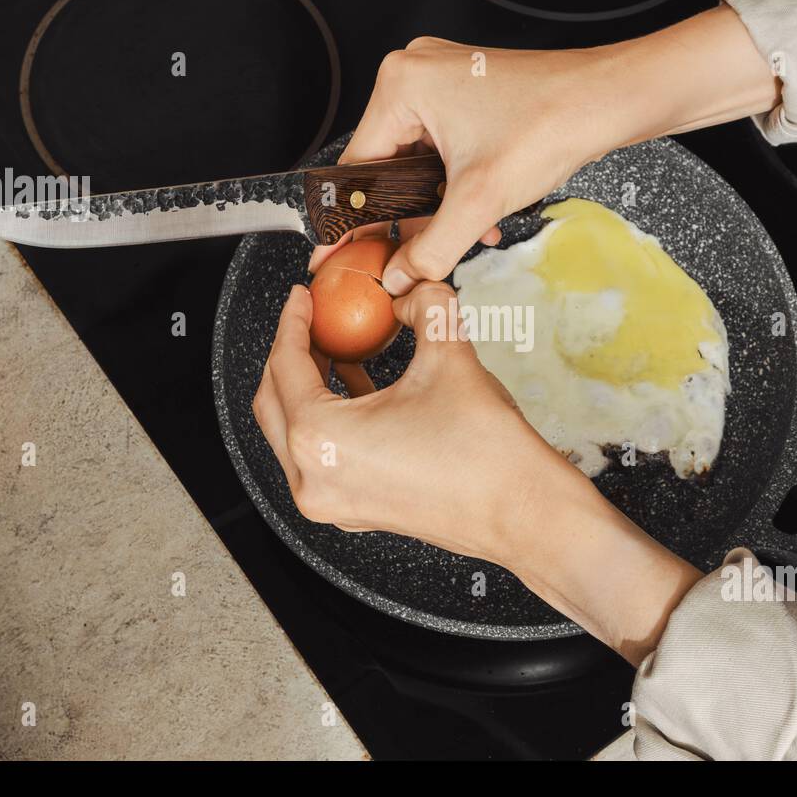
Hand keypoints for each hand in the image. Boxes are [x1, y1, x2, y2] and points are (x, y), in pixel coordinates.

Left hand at [253, 279, 702, 663]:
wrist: (523, 511)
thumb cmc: (486, 451)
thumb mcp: (449, 355)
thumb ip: (424, 305)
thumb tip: (414, 286)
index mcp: (320, 439)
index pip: (285, 366)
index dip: (293, 321)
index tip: (303, 297)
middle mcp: (314, 478)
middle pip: (273, 403)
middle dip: (290, 356)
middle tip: (312, 321)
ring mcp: (333, 502)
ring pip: (293, 434)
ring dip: (310, 389)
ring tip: (339, 350)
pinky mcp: (356, 511)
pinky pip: (322, 457)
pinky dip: (330, 420)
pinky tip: (362, 389)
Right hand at [313, 6, 778, 293]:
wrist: (612, 100)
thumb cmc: (554, 122)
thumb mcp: (480, 200)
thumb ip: (430, 248)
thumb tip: (398, 277)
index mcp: (401, 85)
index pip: (358, 168)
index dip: (353, 222)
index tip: (339, 258)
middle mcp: (414, 75)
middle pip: (387, 167)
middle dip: (406, 218)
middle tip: (407, 260)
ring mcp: (442, 82)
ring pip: (419, 163)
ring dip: (437, 207)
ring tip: (462, 235)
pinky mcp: (467, 96)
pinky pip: (443, 151)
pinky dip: (457, 187)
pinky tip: (481, 216)